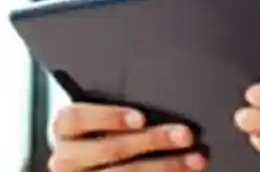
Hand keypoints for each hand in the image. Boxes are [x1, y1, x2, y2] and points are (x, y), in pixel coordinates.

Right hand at [48, 102, 206, 170]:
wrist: (91, 164)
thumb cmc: (103, 130)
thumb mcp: (101, 116)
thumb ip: (119, 106)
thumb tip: (160, 94)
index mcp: (64, 129)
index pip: (77, 118)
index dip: (109, 117)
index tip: (141, 118)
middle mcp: (66, 159)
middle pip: (108, 149)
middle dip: (151, 141)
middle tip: (185, 134)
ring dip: (165, 167)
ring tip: (195, 160)